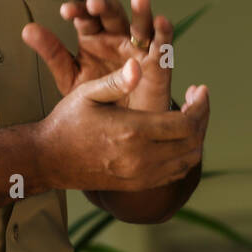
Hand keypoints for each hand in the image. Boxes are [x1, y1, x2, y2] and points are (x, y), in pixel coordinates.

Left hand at [22, 0, 173, 111]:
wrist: (118, 132)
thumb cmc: (96, 100)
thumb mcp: (70, 76)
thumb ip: (52, 52)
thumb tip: (27, 29)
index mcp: (94, 38)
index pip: (86, 17)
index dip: (78, 11)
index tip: (67, 12)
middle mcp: (117, 39)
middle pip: (113, 15)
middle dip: (105, 7)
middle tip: (94, 5)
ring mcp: (138, 49)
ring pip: (141, 24)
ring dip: (140, 11)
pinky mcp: (158, 64)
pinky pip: (163, 45)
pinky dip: (164, 32)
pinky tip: (161, 21)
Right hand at [35, 74, 207, 192]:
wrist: (49, 160)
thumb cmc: (67, 121)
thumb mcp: (87, 93)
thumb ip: (117, 81)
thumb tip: (138, 66)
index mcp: (132, 132)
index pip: (185, 123)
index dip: (200, 106)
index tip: (200, 89)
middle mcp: (141, 158)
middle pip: (193, 142)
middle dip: (202, 118)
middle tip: (199, 99)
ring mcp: (141, 175)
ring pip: (188, 160)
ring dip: (197, 137)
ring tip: (192, 116)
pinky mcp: (138, 184)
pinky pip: (175, 173)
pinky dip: (186, 155)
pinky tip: (179, 136)